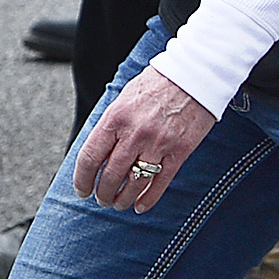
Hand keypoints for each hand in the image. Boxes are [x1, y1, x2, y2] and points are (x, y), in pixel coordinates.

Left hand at [73, 67, 217, 211]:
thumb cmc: (158, 82)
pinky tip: (140, 206)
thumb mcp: (125, 98)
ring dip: (122, 199)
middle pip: (110, 176)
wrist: (196, 72)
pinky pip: (161, 182)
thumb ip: (111, 125)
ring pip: (134, 184)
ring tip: (118, 203)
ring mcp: (158, 143)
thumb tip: (98, 153)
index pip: (89, 159)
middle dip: (102, 193)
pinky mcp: (180, 150)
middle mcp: (134, 133)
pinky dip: (149, 199)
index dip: (82, 180)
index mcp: (115, 118)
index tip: (82, 190)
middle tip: (102, 198)